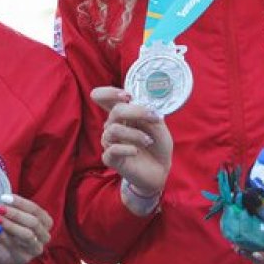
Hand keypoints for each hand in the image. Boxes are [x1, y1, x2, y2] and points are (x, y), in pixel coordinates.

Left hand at [0, 194, 52, 263]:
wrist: (2, 255)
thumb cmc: (8, 233)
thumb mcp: (9, 218)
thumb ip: (8, 210)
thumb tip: (1, 202)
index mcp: (45, 222)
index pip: (36, 210)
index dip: (21, 203)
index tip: (5, 197)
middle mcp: (44, 235)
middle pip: (34, 222)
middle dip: (15, 213)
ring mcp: (36, 248)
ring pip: (27, 235)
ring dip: (10, 225)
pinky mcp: (24, 258)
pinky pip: (15, 246)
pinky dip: (4, 236)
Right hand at [91, 86, 172, 209]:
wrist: (160, 170)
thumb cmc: (157, 145)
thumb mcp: (159, 126)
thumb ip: (150, 113)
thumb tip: (143, 104)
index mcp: (122, 115)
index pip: (102, 97)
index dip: (109, 93)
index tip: (127, 96)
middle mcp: (113, 125)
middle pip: (115, 111)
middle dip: (136, 112)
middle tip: (153, 117)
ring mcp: (110, 142)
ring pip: (113, 130)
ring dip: (135, 134)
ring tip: (148, 141)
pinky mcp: (110, 158)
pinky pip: (112, 150)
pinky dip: (126, 148)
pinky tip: (136, 151)